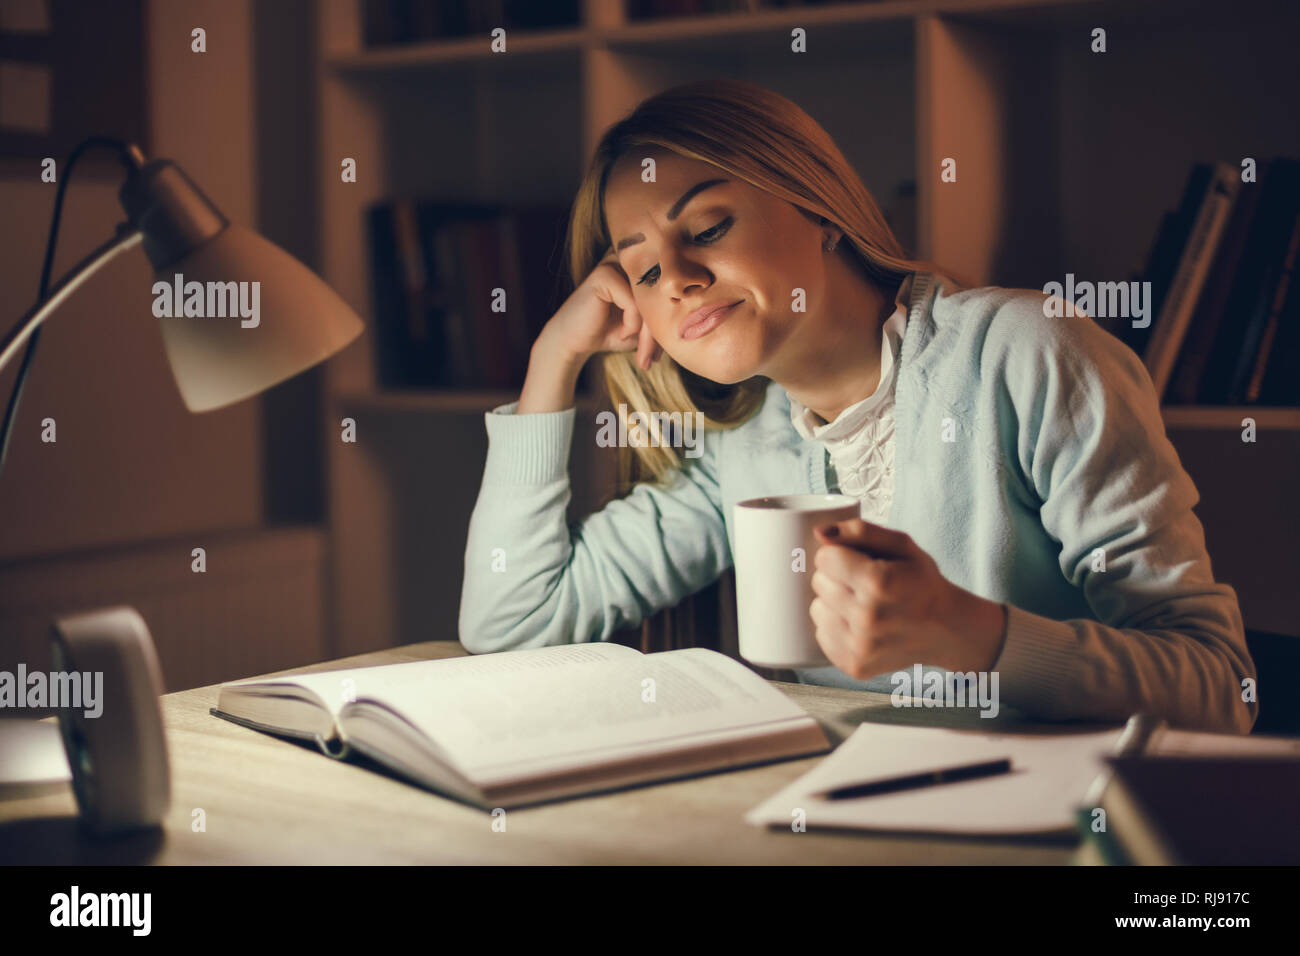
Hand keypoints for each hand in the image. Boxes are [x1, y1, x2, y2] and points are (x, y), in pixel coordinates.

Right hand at [535, 249, 662, 370]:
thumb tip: (697, 317)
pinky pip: (634, 302)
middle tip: (653, 359)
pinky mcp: (604, 274)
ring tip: (642, 354)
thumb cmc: (609, 332)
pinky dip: (632, 324)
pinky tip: (620, 334)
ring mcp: (616, 263)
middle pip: (660, 294)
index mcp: (640, 267)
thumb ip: (665, 316)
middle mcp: (629, 259)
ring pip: (649, 300)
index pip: (667, 291)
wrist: (573, 342)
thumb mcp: (645, 327)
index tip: (662, 353)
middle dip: (660, 331)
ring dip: (649, 333)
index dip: (669, 321)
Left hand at [808, 518, 1007, 679]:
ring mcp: (860, 647)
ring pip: (817, 609)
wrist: (947, 629)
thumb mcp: (902, 545)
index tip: (860, 562)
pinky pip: (822, 635)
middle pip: (818, 582)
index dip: (840, 555)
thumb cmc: (921, 582)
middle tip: (866, 585)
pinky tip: (861, 626)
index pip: (824, 558)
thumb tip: (819, 532)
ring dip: (834, 604)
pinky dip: (837, 628)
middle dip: (837, 578)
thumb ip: (859, 531)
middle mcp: (867, 618)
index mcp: (878, 582)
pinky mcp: (854, 666)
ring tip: (864, 605)